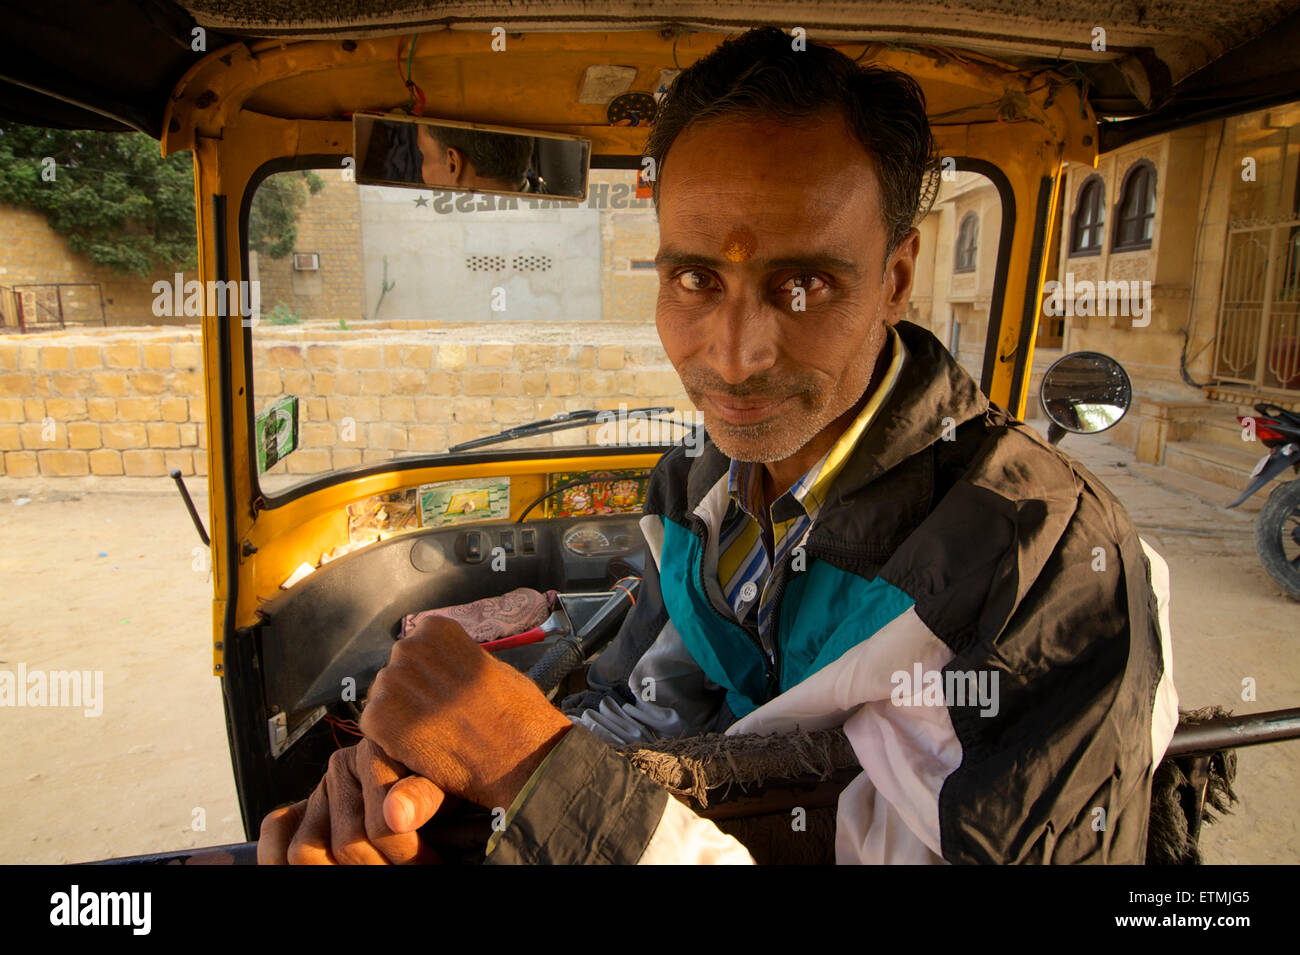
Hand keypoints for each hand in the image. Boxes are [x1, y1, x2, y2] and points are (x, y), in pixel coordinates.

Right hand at [257, 736, 443, 864]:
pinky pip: (275, 834)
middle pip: (346, 843)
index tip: (428, 862)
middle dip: (379, 867)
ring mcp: (318, 791)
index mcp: (376, 750)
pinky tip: (328, 866)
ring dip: (341, 871)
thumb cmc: (438, 785)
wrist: (429, 782)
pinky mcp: (298, 810)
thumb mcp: (443, 784)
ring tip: (375, 869)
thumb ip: (423, 796)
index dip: (405, 853)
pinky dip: (281, 860)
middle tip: (405, 869)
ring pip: (306, 851)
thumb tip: (396, 816)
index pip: (380, 823)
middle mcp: (341, 766)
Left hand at [360, 615, 571, 810]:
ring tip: (436, 734)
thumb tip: (443, 665)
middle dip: (412, 695)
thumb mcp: (491, 665)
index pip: (416, 649)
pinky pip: (374, 726)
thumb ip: (458, 659)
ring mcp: (391, 681)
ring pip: (384, 699)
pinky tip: (423, 748)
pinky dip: (392, 741)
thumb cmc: (516, 713)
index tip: (448, 694)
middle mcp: (408, 647)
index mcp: (436, 629)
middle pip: (397, 673)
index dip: (431, 676)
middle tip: (442, 719)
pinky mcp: (378, 717)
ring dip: (401, 717)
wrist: (519, 755)